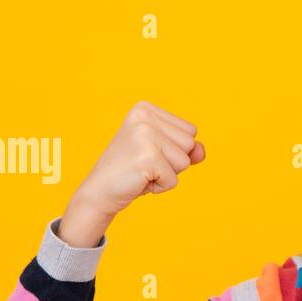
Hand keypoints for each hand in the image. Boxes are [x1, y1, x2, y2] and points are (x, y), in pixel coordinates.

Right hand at [58, 101, 205, 246]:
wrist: (100, 191)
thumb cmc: (132, 171)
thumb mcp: (162, 154)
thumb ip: (187, 148)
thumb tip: (201, 151)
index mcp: (146, 109)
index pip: (190, 131)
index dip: (174, 149)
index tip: (147, 153)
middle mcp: (144, 117)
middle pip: (190, 144)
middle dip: (173, 162)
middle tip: (144, 164)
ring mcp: (145, 136)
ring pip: (185, 162)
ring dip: (167, 174)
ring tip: (142, 171)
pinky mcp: (147, 158)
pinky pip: (174, 180)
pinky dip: (160, 187)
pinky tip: (139, 181)